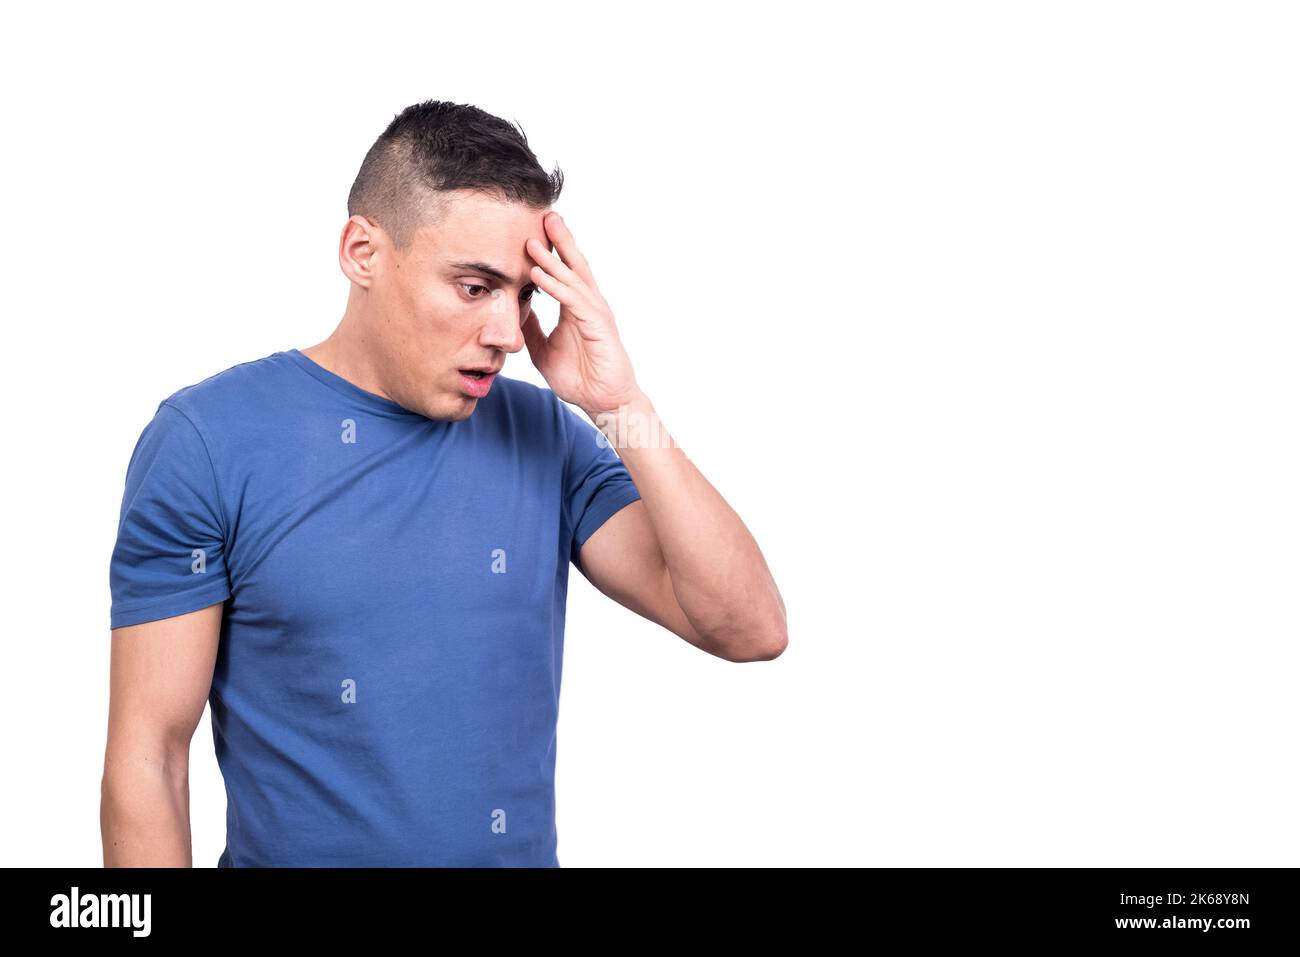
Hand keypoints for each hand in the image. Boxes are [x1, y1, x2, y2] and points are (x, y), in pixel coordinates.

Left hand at [522, 212, 641, 418]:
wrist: (604, 402)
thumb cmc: (580, 378)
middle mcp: (588, 304)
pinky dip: (556, 286)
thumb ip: (533, 328)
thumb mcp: (544, 349)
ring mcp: (595, 313)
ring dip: (553, 258)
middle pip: (574, 264)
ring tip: (534, 239)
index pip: (563, 272)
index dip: (551, 251)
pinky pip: (573, 301)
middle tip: (544, 213)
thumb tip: (517, 310)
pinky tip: (539, 274)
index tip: (532, 230)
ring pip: (573, 278)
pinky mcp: (598, 326)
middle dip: (560, 239)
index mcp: (576, 308)